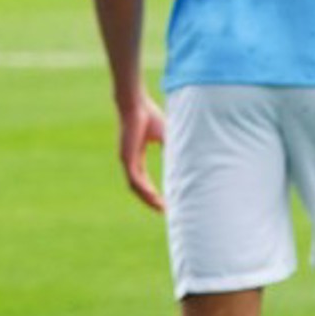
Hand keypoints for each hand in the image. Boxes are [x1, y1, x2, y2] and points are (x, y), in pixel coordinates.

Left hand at [117, 93, 166, 210]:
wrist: (135, 104)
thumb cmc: (149, 115)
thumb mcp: (166, 135)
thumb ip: (172, 147)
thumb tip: (188, 156)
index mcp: (136, 155)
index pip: (143, 179)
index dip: (152, 191)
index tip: (163, 200)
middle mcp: (129, 160)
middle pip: (138, 187)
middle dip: (150, 200)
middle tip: (163, 210)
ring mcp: (126, 160)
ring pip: (135, 186)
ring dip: (147, 198)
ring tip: (160, 207)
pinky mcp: (126, 157)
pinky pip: (134, 179)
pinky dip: (143, 189)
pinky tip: (153, 195)